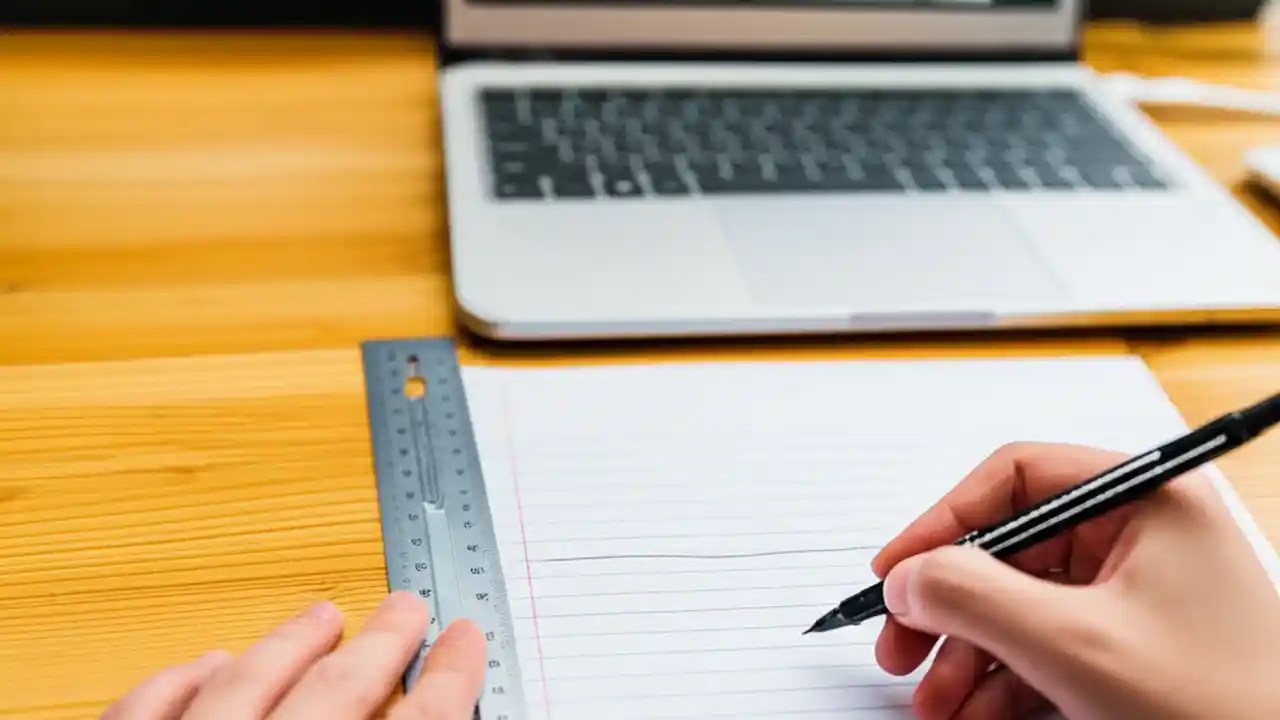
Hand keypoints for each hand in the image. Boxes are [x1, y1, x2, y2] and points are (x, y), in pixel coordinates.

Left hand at [102, 592, 484, 719]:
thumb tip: (441, 709)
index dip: (453, 680)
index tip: (467, 643)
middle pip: (341, 689)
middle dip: (383, 644)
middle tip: (407, 608)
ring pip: (246, 683)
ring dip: (289, 644)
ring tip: (320, 614)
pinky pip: (145, 711)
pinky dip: (180, 682)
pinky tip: (206, 662)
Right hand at [872, 442, 1279, 719]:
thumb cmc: (1223, 706)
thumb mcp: (1076, 646)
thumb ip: (976, 598)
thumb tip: (907, 577)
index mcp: (1147, 499)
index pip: (1017, 478)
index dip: (945, 521)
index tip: (897, 569)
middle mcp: (1141, 531)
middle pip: (1009, 545)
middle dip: (949, 604)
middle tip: (902, 642)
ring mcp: (1137, 587)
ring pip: (1019, 601)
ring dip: (967, 651)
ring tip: (934, 697)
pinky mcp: (1131, 638)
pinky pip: (1044, 640)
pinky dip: (1001, 675)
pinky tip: (972, 709)